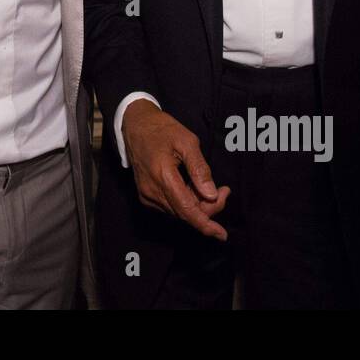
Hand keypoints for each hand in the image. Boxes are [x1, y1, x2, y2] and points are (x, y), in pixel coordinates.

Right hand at [121, 99, 229, 239]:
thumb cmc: (162, 129)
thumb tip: (211, 194)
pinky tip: (192, 187)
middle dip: (208, 208)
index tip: (222, 235)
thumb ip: (200, 169)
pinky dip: (185, 203)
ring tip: (210, 187)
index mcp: (162, 176)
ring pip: (178, 212)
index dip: (205, 225)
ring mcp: (146, 195)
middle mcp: (152, 191)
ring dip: (197, 205)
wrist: (134, 125)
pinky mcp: (145, 195)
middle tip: (224, 191)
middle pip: (185, 213)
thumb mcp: (187, 141)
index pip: (187, 210)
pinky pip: (170, 207)